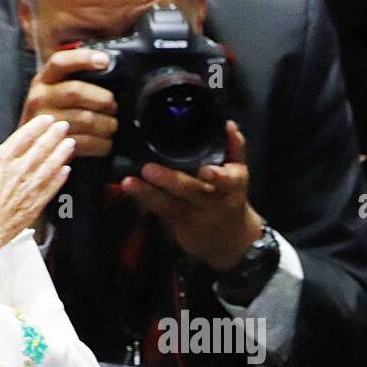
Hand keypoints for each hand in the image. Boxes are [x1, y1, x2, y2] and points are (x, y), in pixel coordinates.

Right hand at [0, 113, 74, 261]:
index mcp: (2, 160)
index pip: (25, 136)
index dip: (38, 125)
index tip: (47, 119)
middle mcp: (20, 172)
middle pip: (42, 148)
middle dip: (54, 135)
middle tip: (63, 126)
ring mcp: (29, 189)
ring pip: (51, 166)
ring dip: (62, 153)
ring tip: (70, 143)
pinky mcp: (34, 205)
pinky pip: (51, 188)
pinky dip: (60, 178)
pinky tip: (65, 171)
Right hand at [19, 47, 118, 156]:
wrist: (33, 147)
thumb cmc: (53, 116)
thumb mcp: (55, 91)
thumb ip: (75, 78)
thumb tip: (107, 68)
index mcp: (43, 80)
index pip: (60, 62)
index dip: (83, 59)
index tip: (104, 60)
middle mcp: (39, 98)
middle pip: (76, 91)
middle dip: (102, 99)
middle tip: (113, 106)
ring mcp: (45, 121)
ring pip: (85, 118)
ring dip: (107, 124)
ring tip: (111, 126)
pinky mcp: (53, 143)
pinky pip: (84, 141)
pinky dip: (101, 144)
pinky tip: (104, 142)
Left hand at [119, 120, 264, 271]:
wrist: (229, 241)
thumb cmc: (230, 198)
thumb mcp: (238, 175)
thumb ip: (234, 149)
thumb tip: (228, 124)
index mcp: (232, 187)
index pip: (228, 181)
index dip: (219, 176)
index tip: (206, 171)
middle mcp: (212, 202)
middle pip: (191, 191)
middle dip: (170, 181)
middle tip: (149, 169)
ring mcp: (192, 213)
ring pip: (168, 203)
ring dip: (147, 192)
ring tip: (129, 182)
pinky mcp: (175, 221)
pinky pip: (157, 209)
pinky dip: (142, 197)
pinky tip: (128, 187)